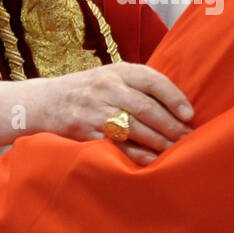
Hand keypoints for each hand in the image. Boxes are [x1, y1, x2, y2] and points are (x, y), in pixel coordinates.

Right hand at [0, 63, 194, 164]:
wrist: (43, 103)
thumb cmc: (87, 91)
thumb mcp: (111, 78)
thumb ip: (139, 86)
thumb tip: (178, 105)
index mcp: (117, 71)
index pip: (152, 80)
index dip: (174, 98)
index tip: (189, 115)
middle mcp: (105, 87)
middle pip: (146, 108)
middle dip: (171, 127)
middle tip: (188, 140)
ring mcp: (93, 110)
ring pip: (133, 128)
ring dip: (158, 142)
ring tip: (175, 152)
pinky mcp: (83, 132)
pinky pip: (115, 145)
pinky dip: (136, 154)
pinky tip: (152, 160)